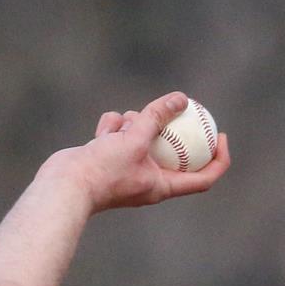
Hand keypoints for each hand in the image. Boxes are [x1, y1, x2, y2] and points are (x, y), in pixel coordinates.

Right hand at [43, 90, 231, 213]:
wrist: (64, 185)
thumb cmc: (102, 170)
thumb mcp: (135, 138)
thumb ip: (157, 117)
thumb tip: (181, 98)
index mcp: (162, 186)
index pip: (203, 178)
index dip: (218, 159)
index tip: (221, 136)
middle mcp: (148, 181)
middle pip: (172, 151)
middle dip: (170, 128)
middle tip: (177, 107)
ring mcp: (127, 170)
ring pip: (142, 137)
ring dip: (134, 124)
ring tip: (123, 125)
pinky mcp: (109, 160)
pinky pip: (119, 135)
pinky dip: (112, 128)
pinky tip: (102, 132)